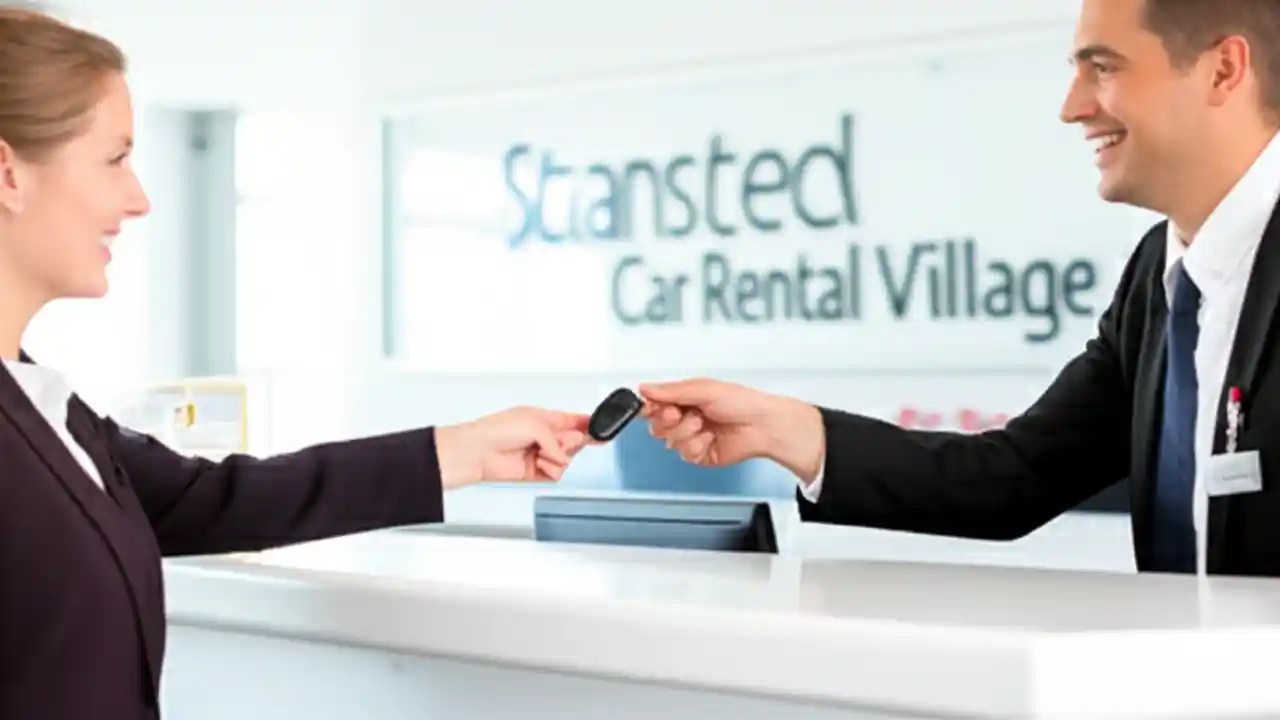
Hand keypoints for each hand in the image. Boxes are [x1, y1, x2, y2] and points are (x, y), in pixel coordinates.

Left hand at [435, 406, 591, 489]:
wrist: (477, 453)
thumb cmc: (498, 430)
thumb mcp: (534, 422)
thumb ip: (556, 438)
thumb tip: (562, 455)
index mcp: (545, 418)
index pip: (574, 421)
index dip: (590, 424)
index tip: (606, 427)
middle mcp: (545, 437)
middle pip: (575, 442)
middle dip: (572, 443)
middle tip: (561, 442)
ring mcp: (542, 455)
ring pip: (567, 459)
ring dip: (557, 457)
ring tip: (540, 453)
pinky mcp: (537, 472)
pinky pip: (557, 473)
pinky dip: (550, 469)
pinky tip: (537, 463)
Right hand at [638, 378, 824, 482]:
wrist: (762, 425)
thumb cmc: (741, 402)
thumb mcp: (703, 389)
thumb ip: (671, 391)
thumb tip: (645, 389)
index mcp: (685, 399)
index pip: (655, 405)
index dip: (650, 408)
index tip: (651, 407)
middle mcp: (686, 418)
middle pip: (656, 426)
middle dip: (668, 421)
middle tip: (681, 413)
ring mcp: (693, 437)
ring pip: (669, 441)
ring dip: (686, 432)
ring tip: (704, 424)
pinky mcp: (700, 455)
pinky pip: (685, 455)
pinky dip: (697, 446)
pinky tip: (710, 438)